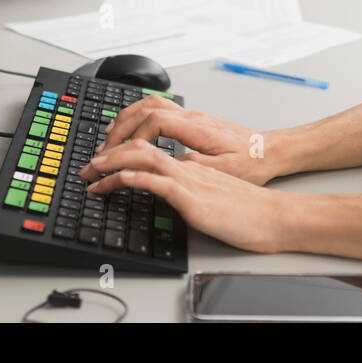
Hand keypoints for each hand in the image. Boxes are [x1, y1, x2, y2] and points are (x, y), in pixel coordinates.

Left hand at [80, 140, 294, 253]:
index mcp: (190, 166)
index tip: (102, 160)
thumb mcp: (211, 194)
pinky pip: (162, 182)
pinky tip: (121, 179)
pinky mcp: (195, 199)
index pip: (149, 147)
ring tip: (93, 172)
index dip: (122, 149)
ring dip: (113, 162)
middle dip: (108, 152)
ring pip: (145, 158)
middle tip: (87, 167)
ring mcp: (191, 181)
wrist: (274, 217)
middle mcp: (188, 167)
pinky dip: (138, 177)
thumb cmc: (248, 210)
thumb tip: (167, 190)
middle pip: (141, 146)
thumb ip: (189, 187)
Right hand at [90, 95, 279, 184]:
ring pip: (149, 104)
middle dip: (119, 129)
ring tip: (109, 140)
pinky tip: (132, 131)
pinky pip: (157, 109)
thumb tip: (161, 165)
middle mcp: (191, 116)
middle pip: (145, 109)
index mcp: (196, 127)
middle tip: (102, 152)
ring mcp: (190, 115)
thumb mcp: (222, 171)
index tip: (117, 157)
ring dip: (126, 120)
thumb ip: (190, 166)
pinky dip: (138, 118)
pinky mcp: (191, 120)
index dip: (131, 139)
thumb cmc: (252, 162)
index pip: (153, 122)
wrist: (271, 150)